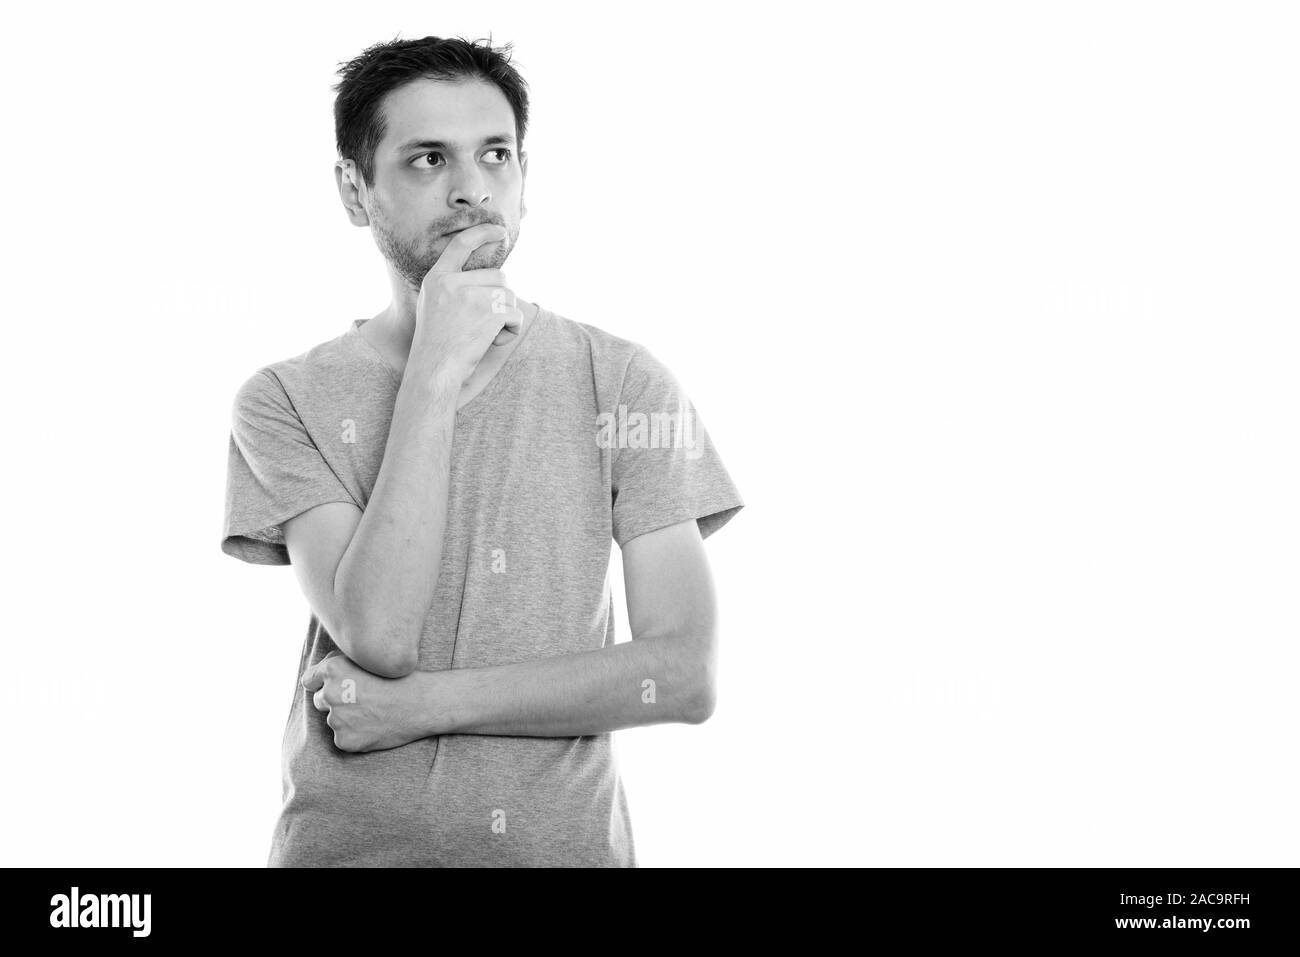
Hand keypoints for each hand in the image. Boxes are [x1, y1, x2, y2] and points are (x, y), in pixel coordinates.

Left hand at [300, 651, 425, 752]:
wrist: (422, 704)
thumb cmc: (399, 678)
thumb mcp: (369, 660)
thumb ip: (340, 665)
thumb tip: (319, 675)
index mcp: (333, 670)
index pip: (309, 680)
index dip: (322, 683)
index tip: (335, 687)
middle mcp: (330, 693)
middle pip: (321, 701)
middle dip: (337, 701)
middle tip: (365, 700)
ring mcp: (336, 719)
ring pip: (335, 720)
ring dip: (348, 719)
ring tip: (375, 713)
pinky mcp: (344, 741)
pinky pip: (344, 738)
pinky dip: (356, 736)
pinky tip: (375, 727)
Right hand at [413, 223, 523, 385]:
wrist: (434, 370)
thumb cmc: (437, 345)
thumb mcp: (434, 306)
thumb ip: (454, 287)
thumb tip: (493, 279)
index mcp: (436, 278)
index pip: (461, 244)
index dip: (482, 233)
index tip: (499, 230)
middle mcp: (451, 282)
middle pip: (498, 276)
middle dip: (500, 299)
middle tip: (484, 323)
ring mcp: (470, 295)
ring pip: (508, 294)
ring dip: (506, 316)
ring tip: (485, 334)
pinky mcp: (489, 311)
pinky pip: (516, 314)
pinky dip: (511, 330)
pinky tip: (493, 341)